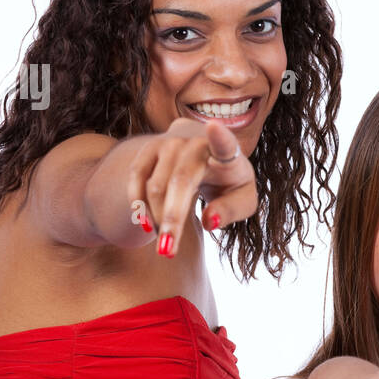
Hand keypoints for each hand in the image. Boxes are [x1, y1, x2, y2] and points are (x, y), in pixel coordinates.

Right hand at [126, 117, 256, 256]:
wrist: (204, 153)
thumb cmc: (229, 182)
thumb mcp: (242, 200)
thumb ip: (231, 210)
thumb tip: (209, 221)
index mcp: (228, 153)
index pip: (224, 144)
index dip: (219, 136)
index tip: (214, 126)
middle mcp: (196, 143)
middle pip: (180, 182)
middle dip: (172, 218)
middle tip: (167, 252)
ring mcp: (170, 143)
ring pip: (156, 186)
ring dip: (158, 218)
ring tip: (166, 243)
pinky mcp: (150, 148)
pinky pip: (137, 178)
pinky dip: (139, 203)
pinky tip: (146, 225)